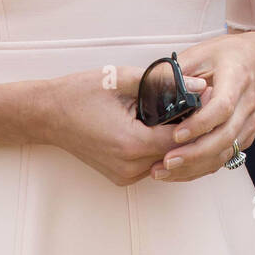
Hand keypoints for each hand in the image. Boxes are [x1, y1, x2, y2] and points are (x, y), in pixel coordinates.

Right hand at [42, 65, 207, 185]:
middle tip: (197, 103)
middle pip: (176, 151)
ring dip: (174, 139)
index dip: (198, 118)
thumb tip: (199, 85)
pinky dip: (158, 147)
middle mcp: (130, 167)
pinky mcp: (120, 177)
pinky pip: (151, 163)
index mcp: (131, 143)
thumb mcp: (122, 78)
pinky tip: (158, 126)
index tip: (207, 99)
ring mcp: (124, 175)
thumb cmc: (80, 94)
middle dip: (189, 129)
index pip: (182, 138)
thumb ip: (163, 82)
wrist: (47, 115)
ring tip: (178, 112)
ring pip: (166, 159)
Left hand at [147, 31, 254, 182]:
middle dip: (194, 154)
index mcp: (236, 79)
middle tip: (165, 161)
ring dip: (195, 166)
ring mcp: (249, 123)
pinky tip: (178, 172)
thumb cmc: (230, 54)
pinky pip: (226, 157)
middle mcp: (247, 104)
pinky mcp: (245, 136)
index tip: (177, 134)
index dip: (200, 124)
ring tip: (164, 172)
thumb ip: (179, 70)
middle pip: (225, 137)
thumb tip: (150, 88)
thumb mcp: (203, 51)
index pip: (223, 107)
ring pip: (226, 152)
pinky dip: (202, 167)